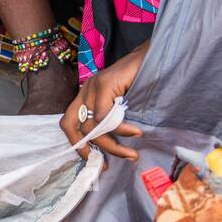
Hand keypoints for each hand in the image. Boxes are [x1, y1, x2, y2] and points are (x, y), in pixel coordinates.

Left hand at [60, 41, 147, 159]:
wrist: (152, 57)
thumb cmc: (141, 83)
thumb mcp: (124, 106)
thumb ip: (115, 121)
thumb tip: (117, 149)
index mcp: (86, 97)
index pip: (68, 123)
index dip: (77, 144)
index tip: (95, 160)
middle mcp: (85, 91)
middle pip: (71, 125)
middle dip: (86, 148)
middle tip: (105, 164)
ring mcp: (93, 86)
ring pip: (91, 125)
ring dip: (112, 145)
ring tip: (131, 153)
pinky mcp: (104, 83)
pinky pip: (105, 115)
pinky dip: (120, 129)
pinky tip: (135, 132)